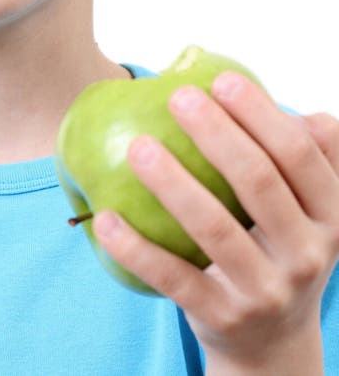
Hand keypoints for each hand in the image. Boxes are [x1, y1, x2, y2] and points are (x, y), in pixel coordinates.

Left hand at [93, 71, 338, 373]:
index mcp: (331, 215)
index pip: (299, 155)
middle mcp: (307, 254)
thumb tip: (270, 98)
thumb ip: (305, 155)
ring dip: (172, 183)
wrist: (273, 343)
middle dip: (217, 133)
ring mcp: (266, 291)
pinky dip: (136, 249)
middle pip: (259, 183)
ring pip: (215, 229)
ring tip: (137, 146)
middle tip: (178, 96)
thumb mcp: (310, 208)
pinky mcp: (223, 317)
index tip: (221, 79)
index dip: (262, 114)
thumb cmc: (281, 246)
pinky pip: (173, 278)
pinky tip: (105, 217)